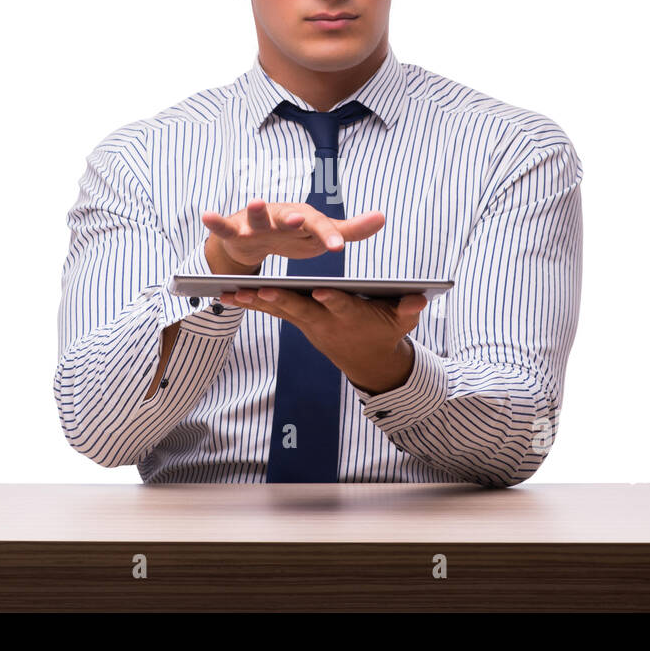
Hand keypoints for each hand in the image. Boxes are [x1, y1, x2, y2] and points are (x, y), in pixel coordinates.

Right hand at [203, 199, 385, 272]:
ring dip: (256, 209)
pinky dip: (216, 221)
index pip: (319, 228)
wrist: (258, 239)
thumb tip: (383, 217)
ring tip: (255, 201)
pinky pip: (224, 226)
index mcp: (304, 220)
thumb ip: (349, 229)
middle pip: (288, 217)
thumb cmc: (294, 235)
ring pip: (257, 216)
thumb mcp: (321, 235)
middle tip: (300, 219)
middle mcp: (281, 217)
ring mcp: (257, 222)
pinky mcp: (235, 229)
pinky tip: (207, 215)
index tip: (338, 248)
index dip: (328, 236)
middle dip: (293, 219)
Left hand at [218, 285, 427, 394]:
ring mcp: (308, 322)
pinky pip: (272, 311)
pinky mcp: (298, 321)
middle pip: (300, 309)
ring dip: (254, 302)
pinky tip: (228, 295)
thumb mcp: (401, 321)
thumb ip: (408, 309)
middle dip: (280, 301)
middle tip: (260, 291)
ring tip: (229, 292)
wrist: (368, 361)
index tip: (322, 290)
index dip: (332, 299)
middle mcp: (325, 320)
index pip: (341, 306)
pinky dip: (251, 303)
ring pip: (279, 310)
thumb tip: (421, 298)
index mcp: (351, 315)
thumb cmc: (385, 331)